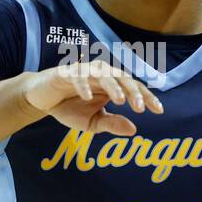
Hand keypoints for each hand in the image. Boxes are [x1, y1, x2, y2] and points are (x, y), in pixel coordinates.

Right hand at [23, 60, 162, 135]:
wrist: (42, 100)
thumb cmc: (69, 107)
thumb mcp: (92, 122)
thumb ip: (111, 124)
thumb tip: (134, 130)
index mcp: (111, 85)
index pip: (133, 88)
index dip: (147, 97)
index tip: (159, 111)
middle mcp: (101, 74)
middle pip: (123, 77)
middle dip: (133, 91)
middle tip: (141, 107)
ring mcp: (84, 71)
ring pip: (103, 73)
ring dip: (112, 85)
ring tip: (119, 100)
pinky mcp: (66, 72)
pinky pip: (77, 76)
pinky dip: (83, 84)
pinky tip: (88, 97)